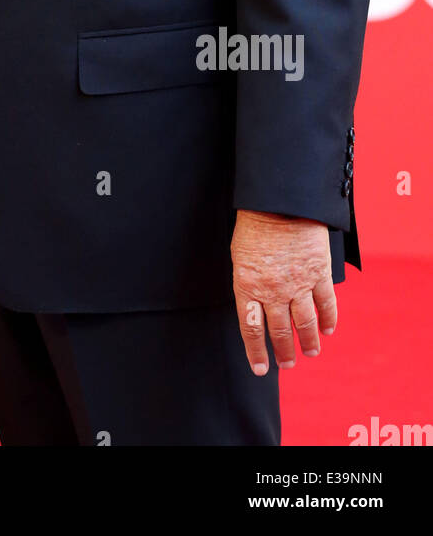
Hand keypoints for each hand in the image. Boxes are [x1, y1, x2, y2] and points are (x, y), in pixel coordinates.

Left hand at [231, 208, 334, 374]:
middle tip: (286, 363)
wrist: (279, 200)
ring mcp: (298, 284)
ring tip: (310, 353)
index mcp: (248, 286)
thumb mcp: (239, 255)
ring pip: (305, 323)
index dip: (256, 352)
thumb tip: (254, 303)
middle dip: (283, 351)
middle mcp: (273, 291)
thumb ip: (248, 282)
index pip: (251, 329)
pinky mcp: (319, 273)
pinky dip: (329, 319)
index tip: (260, 369)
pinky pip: (326, 304)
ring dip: (308, 342)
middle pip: (280, 331)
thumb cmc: (253, 224)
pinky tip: (328, 330)